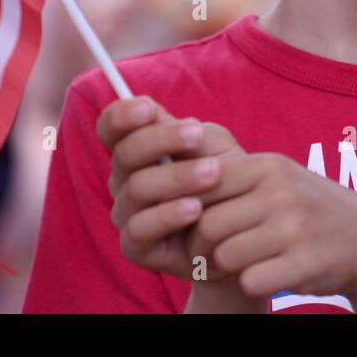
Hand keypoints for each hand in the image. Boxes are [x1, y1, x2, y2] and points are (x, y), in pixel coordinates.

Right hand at [96, 95, 244, 280]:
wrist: (245, 224)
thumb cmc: (226, 176)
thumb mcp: (213, 145)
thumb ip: (187, 130)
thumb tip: (156, 115)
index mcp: (136, 149)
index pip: (110, 128)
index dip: (121, 116)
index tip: (149, 108)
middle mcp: (124, 180)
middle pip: (124, 154)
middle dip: (162, 140)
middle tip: (197, 135)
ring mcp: (127, 214)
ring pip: (137, 189)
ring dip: (176, 177)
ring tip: (212, 174)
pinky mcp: (135, 247)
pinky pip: (140, 228)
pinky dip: (169, 215)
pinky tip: (196, 208)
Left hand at [188, 152, 356, 307]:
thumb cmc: (307, 209)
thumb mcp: (277, 178)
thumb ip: (230, 177)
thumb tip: (170, 175)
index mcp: (269, 165)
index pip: (201, 184)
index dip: (191, 210)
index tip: (197, 225)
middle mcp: (282, 192)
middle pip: (207, 225)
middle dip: (204, 247)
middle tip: (213, 255)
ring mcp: (295, 228)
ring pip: (226, 256)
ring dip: (228, 267)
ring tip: (243, 263)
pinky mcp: (305, 264)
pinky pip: (251, 281)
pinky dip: (253, 283)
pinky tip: (268, 274)